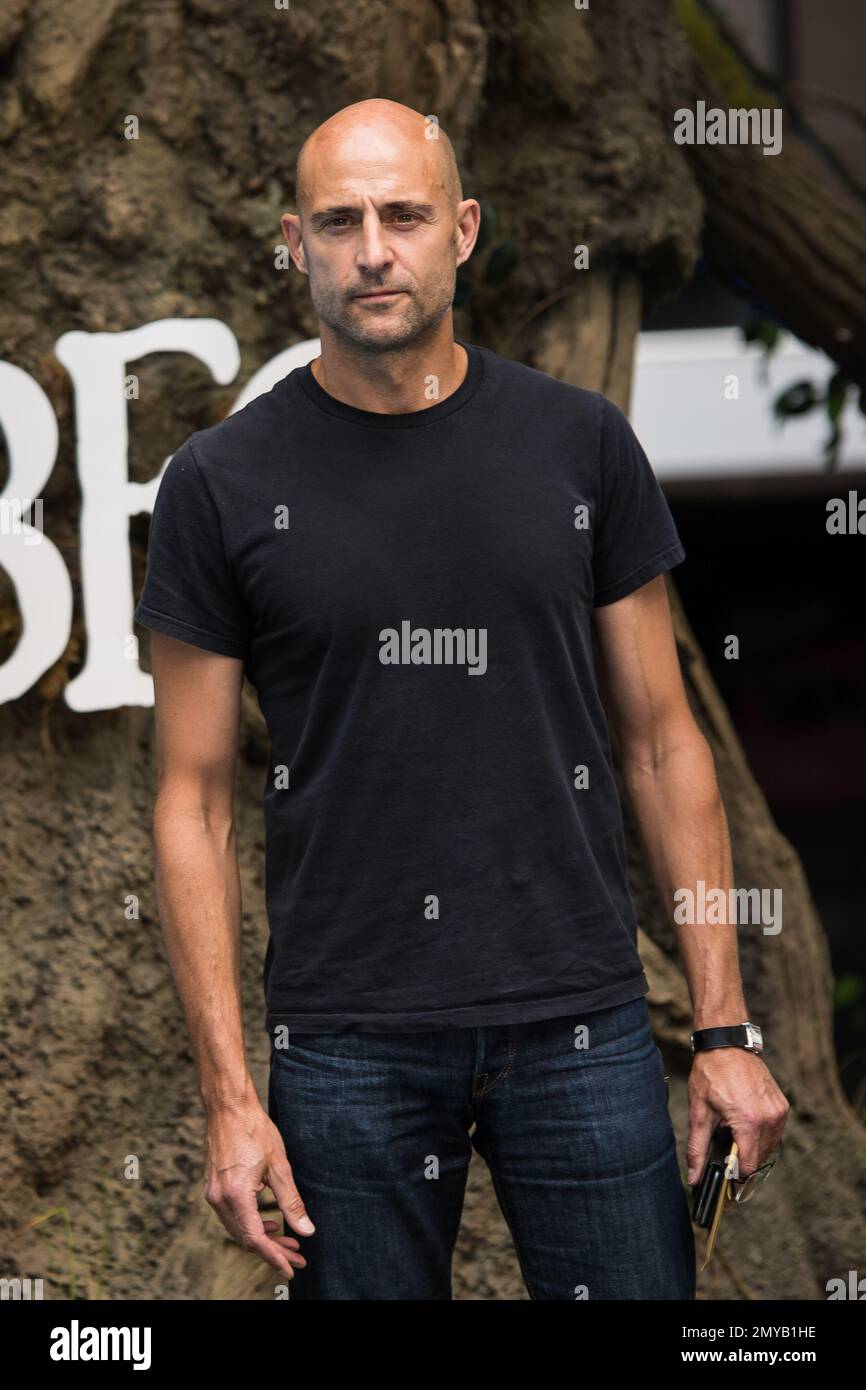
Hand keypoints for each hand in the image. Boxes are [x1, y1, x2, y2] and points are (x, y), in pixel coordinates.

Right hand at [203, 1099, 314, 1277]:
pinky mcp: (213, 1186)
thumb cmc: (254, 1130)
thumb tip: (306, 1230)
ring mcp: (213, 1193)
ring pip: (237, 1228)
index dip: (274, 1257)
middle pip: (245, 1238)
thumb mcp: (279, 1166)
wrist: (228, 1107)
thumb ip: (291, 1201)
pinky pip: (231, 1215)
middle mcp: (219, 1199)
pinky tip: (267, 1221)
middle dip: (272, 1249)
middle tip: (296, 1256)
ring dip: (262, 1237)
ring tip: (286, 1239)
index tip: (290, 1268)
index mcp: (235, 1195)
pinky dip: (250, 1223)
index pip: (255, 1239)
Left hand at [686, 1048, 789, 1185]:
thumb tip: (695, 1177)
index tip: (726, 1176)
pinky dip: (761, 1134)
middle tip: (724, 1149)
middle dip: (742, 1160)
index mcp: (748, 1122)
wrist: (726, 1044)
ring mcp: (778, 1112)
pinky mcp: (782, 1106)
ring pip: (769, 1147)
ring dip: (752, 1147)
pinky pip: (775, 1132)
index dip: (736, 1175)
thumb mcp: (699, 1112)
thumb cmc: (711, 1073)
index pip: (749, 1166)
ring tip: (733, 1132)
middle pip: (759, 1158)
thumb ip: (698, 1148)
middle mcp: (769, 1119)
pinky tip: (745, 1123)